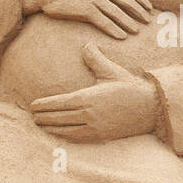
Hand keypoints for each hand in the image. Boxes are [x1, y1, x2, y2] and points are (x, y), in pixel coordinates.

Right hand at [25, 0, 153, 38]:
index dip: (141, 0)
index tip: (149, 8)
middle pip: (127, 2)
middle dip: (140, 12)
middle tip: (148, 21)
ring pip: (118, 13)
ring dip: (129, 23)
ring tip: (137, 31)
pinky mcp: (86, 10)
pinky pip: (104, 22)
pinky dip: (115, 29)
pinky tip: (122, 36)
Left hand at [30, 44, 157, 141]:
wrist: (150, 108)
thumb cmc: (129, 87)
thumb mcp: (111, 71)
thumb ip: (95, 58)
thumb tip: (86, 44)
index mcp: (87, 98)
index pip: (58, 103)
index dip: (43, 105)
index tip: (33, 105)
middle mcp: (87, 115)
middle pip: (57, 118)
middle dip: (43, 117)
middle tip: (33, 115)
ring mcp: (93, 128)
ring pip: (64, 130)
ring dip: (50, 128)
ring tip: (40, 125)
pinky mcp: (100, 136)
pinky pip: (76, 138)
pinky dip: (64, 136)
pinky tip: (59, 133)